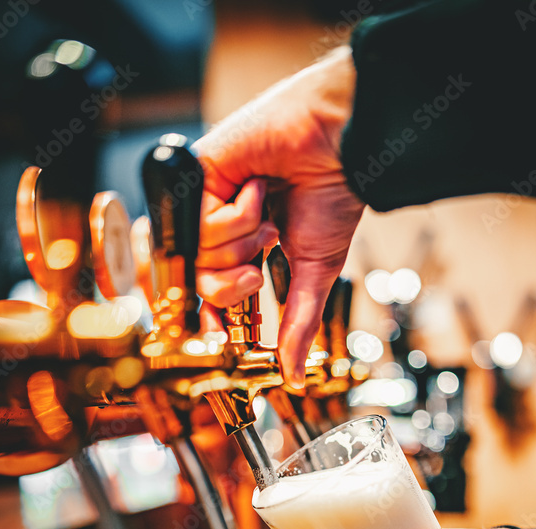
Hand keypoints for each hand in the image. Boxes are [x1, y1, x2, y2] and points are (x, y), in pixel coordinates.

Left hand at [193, 47, 364, 387]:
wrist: (339, 146)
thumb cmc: (332, 195)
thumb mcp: (314, 273)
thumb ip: (298, 325)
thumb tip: (294, 375)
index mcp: (244, 250)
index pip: (212, 298)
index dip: (214, 321)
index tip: (223, 342)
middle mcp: (218, 229)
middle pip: (197, 284)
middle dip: (229, 285)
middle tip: (256, 268)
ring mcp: (204, 203)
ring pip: (198, 256)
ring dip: (242, 243)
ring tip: (266, 215)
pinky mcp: (196, 176)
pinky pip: (200, 224)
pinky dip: (237, 216)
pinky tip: (256, 189)